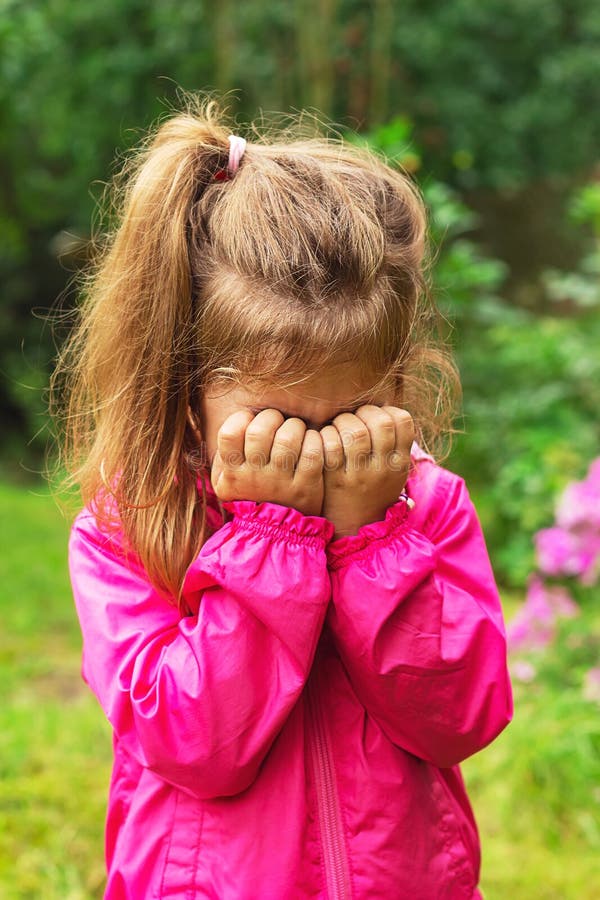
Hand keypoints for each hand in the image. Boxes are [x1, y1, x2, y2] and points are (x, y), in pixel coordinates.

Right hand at [210, 409, 324, 516]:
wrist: (276, 535)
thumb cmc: (252, 497)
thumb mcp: (227, 484)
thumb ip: (221, 458)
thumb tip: (229, 428)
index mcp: (232, 474)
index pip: (229, 433)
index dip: (242, 419)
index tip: (252, 421)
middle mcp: (254, 478)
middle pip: (259, 431)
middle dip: (271, 418)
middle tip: (278, 423)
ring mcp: (281, 484)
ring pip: (288, 438)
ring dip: (295, 427)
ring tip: (296, 431)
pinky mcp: (306, 488)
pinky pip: (312, 452)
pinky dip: (314, 440)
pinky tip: (311, 442)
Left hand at [320, 405, 413, 539]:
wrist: (356, 530)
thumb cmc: (372, 492)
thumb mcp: (393, 472)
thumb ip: (392, 444)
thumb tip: (383, 408)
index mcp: (399, 463)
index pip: (403, 420)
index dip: (386, 410)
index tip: (375, 416)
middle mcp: (382, 469)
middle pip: (380, 422)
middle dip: (364, 412)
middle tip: (354, 419)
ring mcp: (358, 475)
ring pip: (353, 431)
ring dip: (343, 421)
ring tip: (338, 428)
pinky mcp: (334, 481)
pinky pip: (330, 446)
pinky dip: (325, 436)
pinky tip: (325, 440)